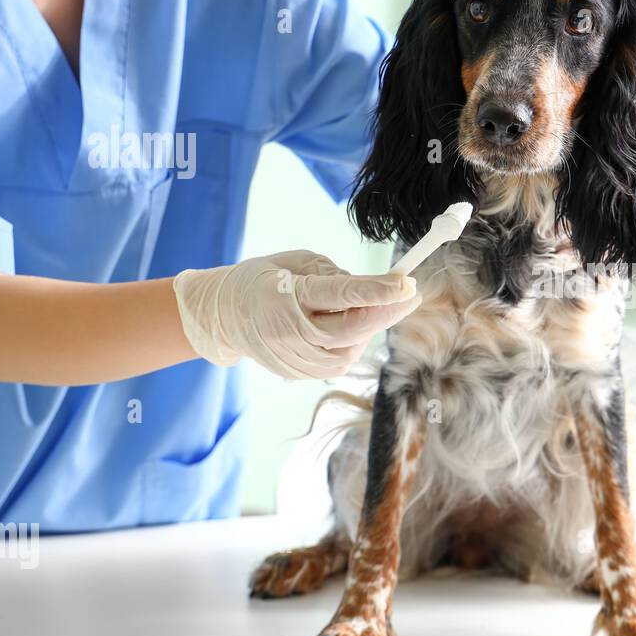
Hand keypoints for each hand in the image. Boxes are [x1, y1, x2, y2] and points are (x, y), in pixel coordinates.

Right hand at [172, 250, 419, 379]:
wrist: (223, 317)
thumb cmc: (263, 280)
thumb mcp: (293, 261)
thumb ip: (331, 273)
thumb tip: (369, 289)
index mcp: (286, 297)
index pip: (340, 295)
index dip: (377, 291)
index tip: (407, 283)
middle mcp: (291, 333)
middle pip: (353, 328)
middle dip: (388, 311)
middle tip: (412, 294)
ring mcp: (296, 359)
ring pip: (352, 347)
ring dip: (368, 325)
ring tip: (362, 306)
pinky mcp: (302, 374)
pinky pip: (342, 358)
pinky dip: (352, 340)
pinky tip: (342, 325)